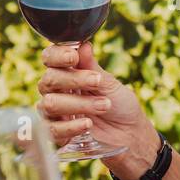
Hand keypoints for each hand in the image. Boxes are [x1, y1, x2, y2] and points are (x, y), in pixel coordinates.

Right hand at [36, 41, 158, 179]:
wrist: (130, 133)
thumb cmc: (120, 104)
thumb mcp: (110, 83)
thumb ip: (92, 67)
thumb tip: (83, 45)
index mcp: (67, 72)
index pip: (49, 58)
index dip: (57, 56)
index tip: (73, 57)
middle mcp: (56, 90)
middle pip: (48, 80)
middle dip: (75, 80)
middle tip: (97, 82)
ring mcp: (54, 112)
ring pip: (50, 104)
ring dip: (79, 104)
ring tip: (104, 105)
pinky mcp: (57, 133)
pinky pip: (51, 129)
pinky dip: (71, 126)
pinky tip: (88, 124)